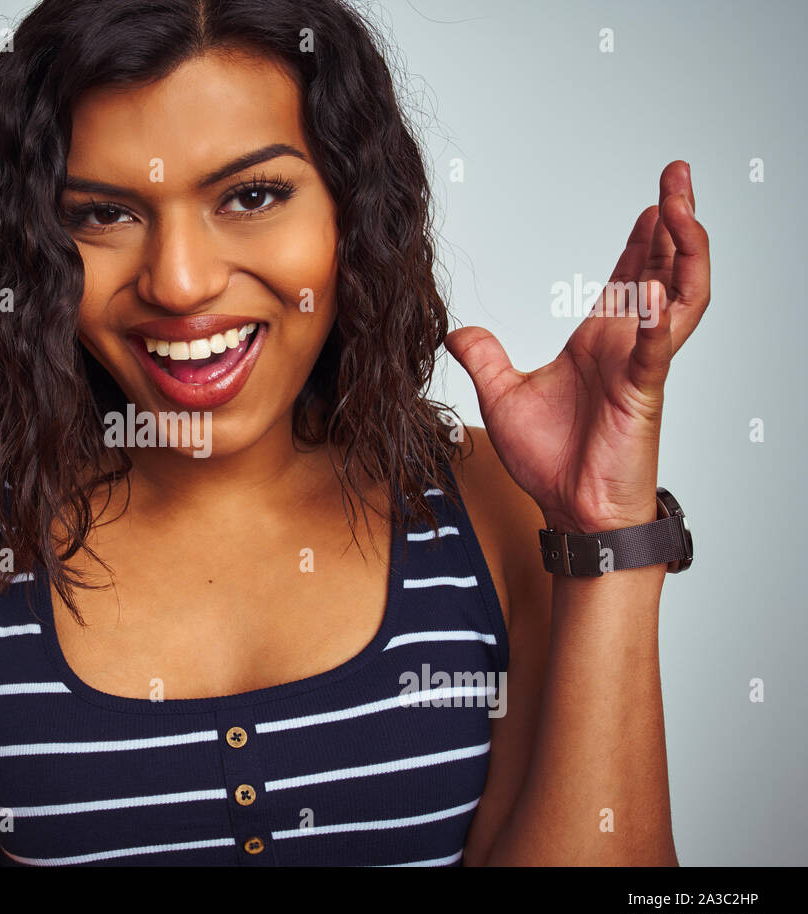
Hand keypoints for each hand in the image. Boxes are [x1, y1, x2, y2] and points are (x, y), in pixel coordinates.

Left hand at [444, 160, 710, 532]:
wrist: (571, 512)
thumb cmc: (551, 461)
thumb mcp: (502, 396)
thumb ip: (484, 358)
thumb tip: (456, 330)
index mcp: (600, 341)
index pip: (629, 275)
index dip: (644, 238)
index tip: (654, 201)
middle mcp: (628, 344)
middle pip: (663, 269)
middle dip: (674, 220)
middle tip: (679, 174)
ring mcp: (640, 366)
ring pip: (678, 296)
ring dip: (683, 251)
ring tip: (681, 208)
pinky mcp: (642, 394)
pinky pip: (656, 350)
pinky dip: (658, 320)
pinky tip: (656, 291)